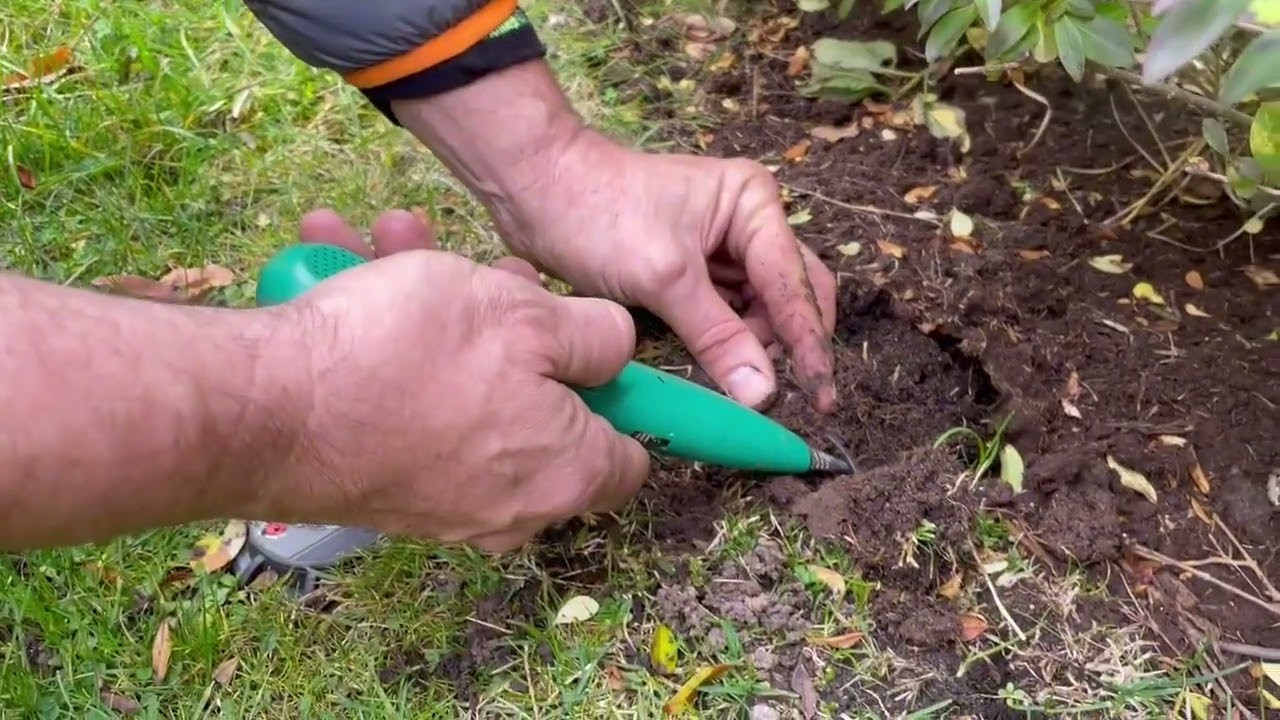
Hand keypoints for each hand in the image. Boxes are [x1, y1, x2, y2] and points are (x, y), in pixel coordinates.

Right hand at [257, 209, 649, 551]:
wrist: (265, 410)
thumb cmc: (410, 356)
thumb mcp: (524, 315)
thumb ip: (595, 335)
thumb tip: (615, 349)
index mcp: (565, 474)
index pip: (629, 456)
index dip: (622, 394)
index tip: (590, 344)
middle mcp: (509, 505)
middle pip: (540, 406)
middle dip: (513, 325)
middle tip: (485, 271)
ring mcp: (443, 502)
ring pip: (464, 391)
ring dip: (439, 314)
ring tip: (394, 241)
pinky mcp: (383, 484)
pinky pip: (407, 405)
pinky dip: (390, 346)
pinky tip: (348, 269)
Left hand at [387, 61, 836, 412]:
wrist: (535, 191)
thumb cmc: (598, 214)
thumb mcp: (664, 279)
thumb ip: (718, 337)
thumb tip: (765, 395)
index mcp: (753, 203)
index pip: (794, 284)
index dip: (808, 343)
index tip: (821, 396)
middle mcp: (748, 221)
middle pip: (792, 295)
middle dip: (789, 344)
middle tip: (785, 397)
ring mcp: (723, 247)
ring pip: (762, 310)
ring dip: (757, 347)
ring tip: (741, 384)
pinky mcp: (695, 272)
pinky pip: (729, 315)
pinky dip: (729, 343)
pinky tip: (724, 370)